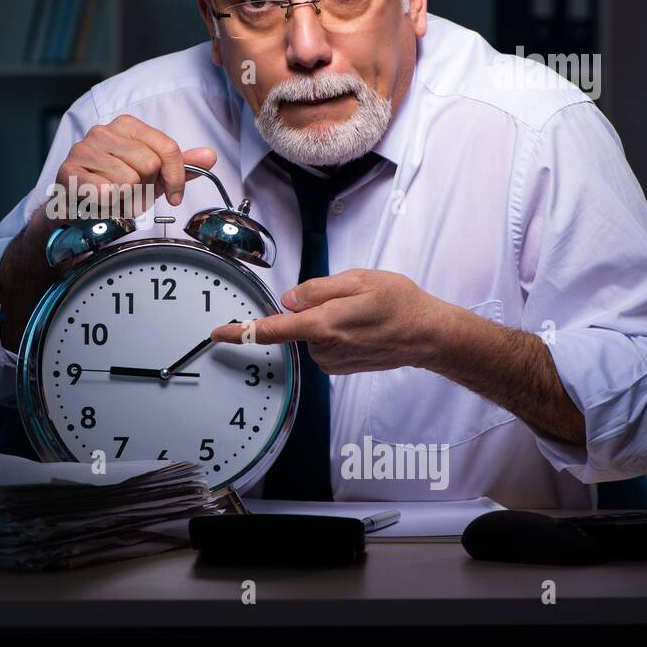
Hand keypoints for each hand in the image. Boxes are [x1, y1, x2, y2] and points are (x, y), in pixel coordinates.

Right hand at [55, 114, 216, 210]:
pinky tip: (101, 202)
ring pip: (128, 180)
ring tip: (115, 198)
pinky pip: (106, 191)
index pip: (168, 148)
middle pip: (149, 164)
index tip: (174, 195)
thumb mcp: (152, 176)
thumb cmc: (115, 187)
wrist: (76, 207)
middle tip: (132, 195)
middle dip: (146, 189)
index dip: (176, 178)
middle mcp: (104, 131)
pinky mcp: (69, 170)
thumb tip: (210, 156)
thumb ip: (179, 166)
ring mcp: (84, 149)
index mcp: (127, 125)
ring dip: (126, 200)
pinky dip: (109, 204)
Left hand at [208, 269, 446, 373]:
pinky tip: (360, 328)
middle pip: (296, 324)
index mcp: (323, 324)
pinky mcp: (341, 367)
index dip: (242, 331)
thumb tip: (289, 299)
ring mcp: (333, 360)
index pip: (272, 329)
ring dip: (326, 321)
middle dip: (312, 308)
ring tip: (361, 313)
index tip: (218, 334)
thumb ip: (317, 288)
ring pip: (310, 334)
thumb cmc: (399, 303)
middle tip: (349, 298)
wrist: (428, 335)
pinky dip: (335, 333)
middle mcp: (324, 347)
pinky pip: (323, 344)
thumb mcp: (357, 280)